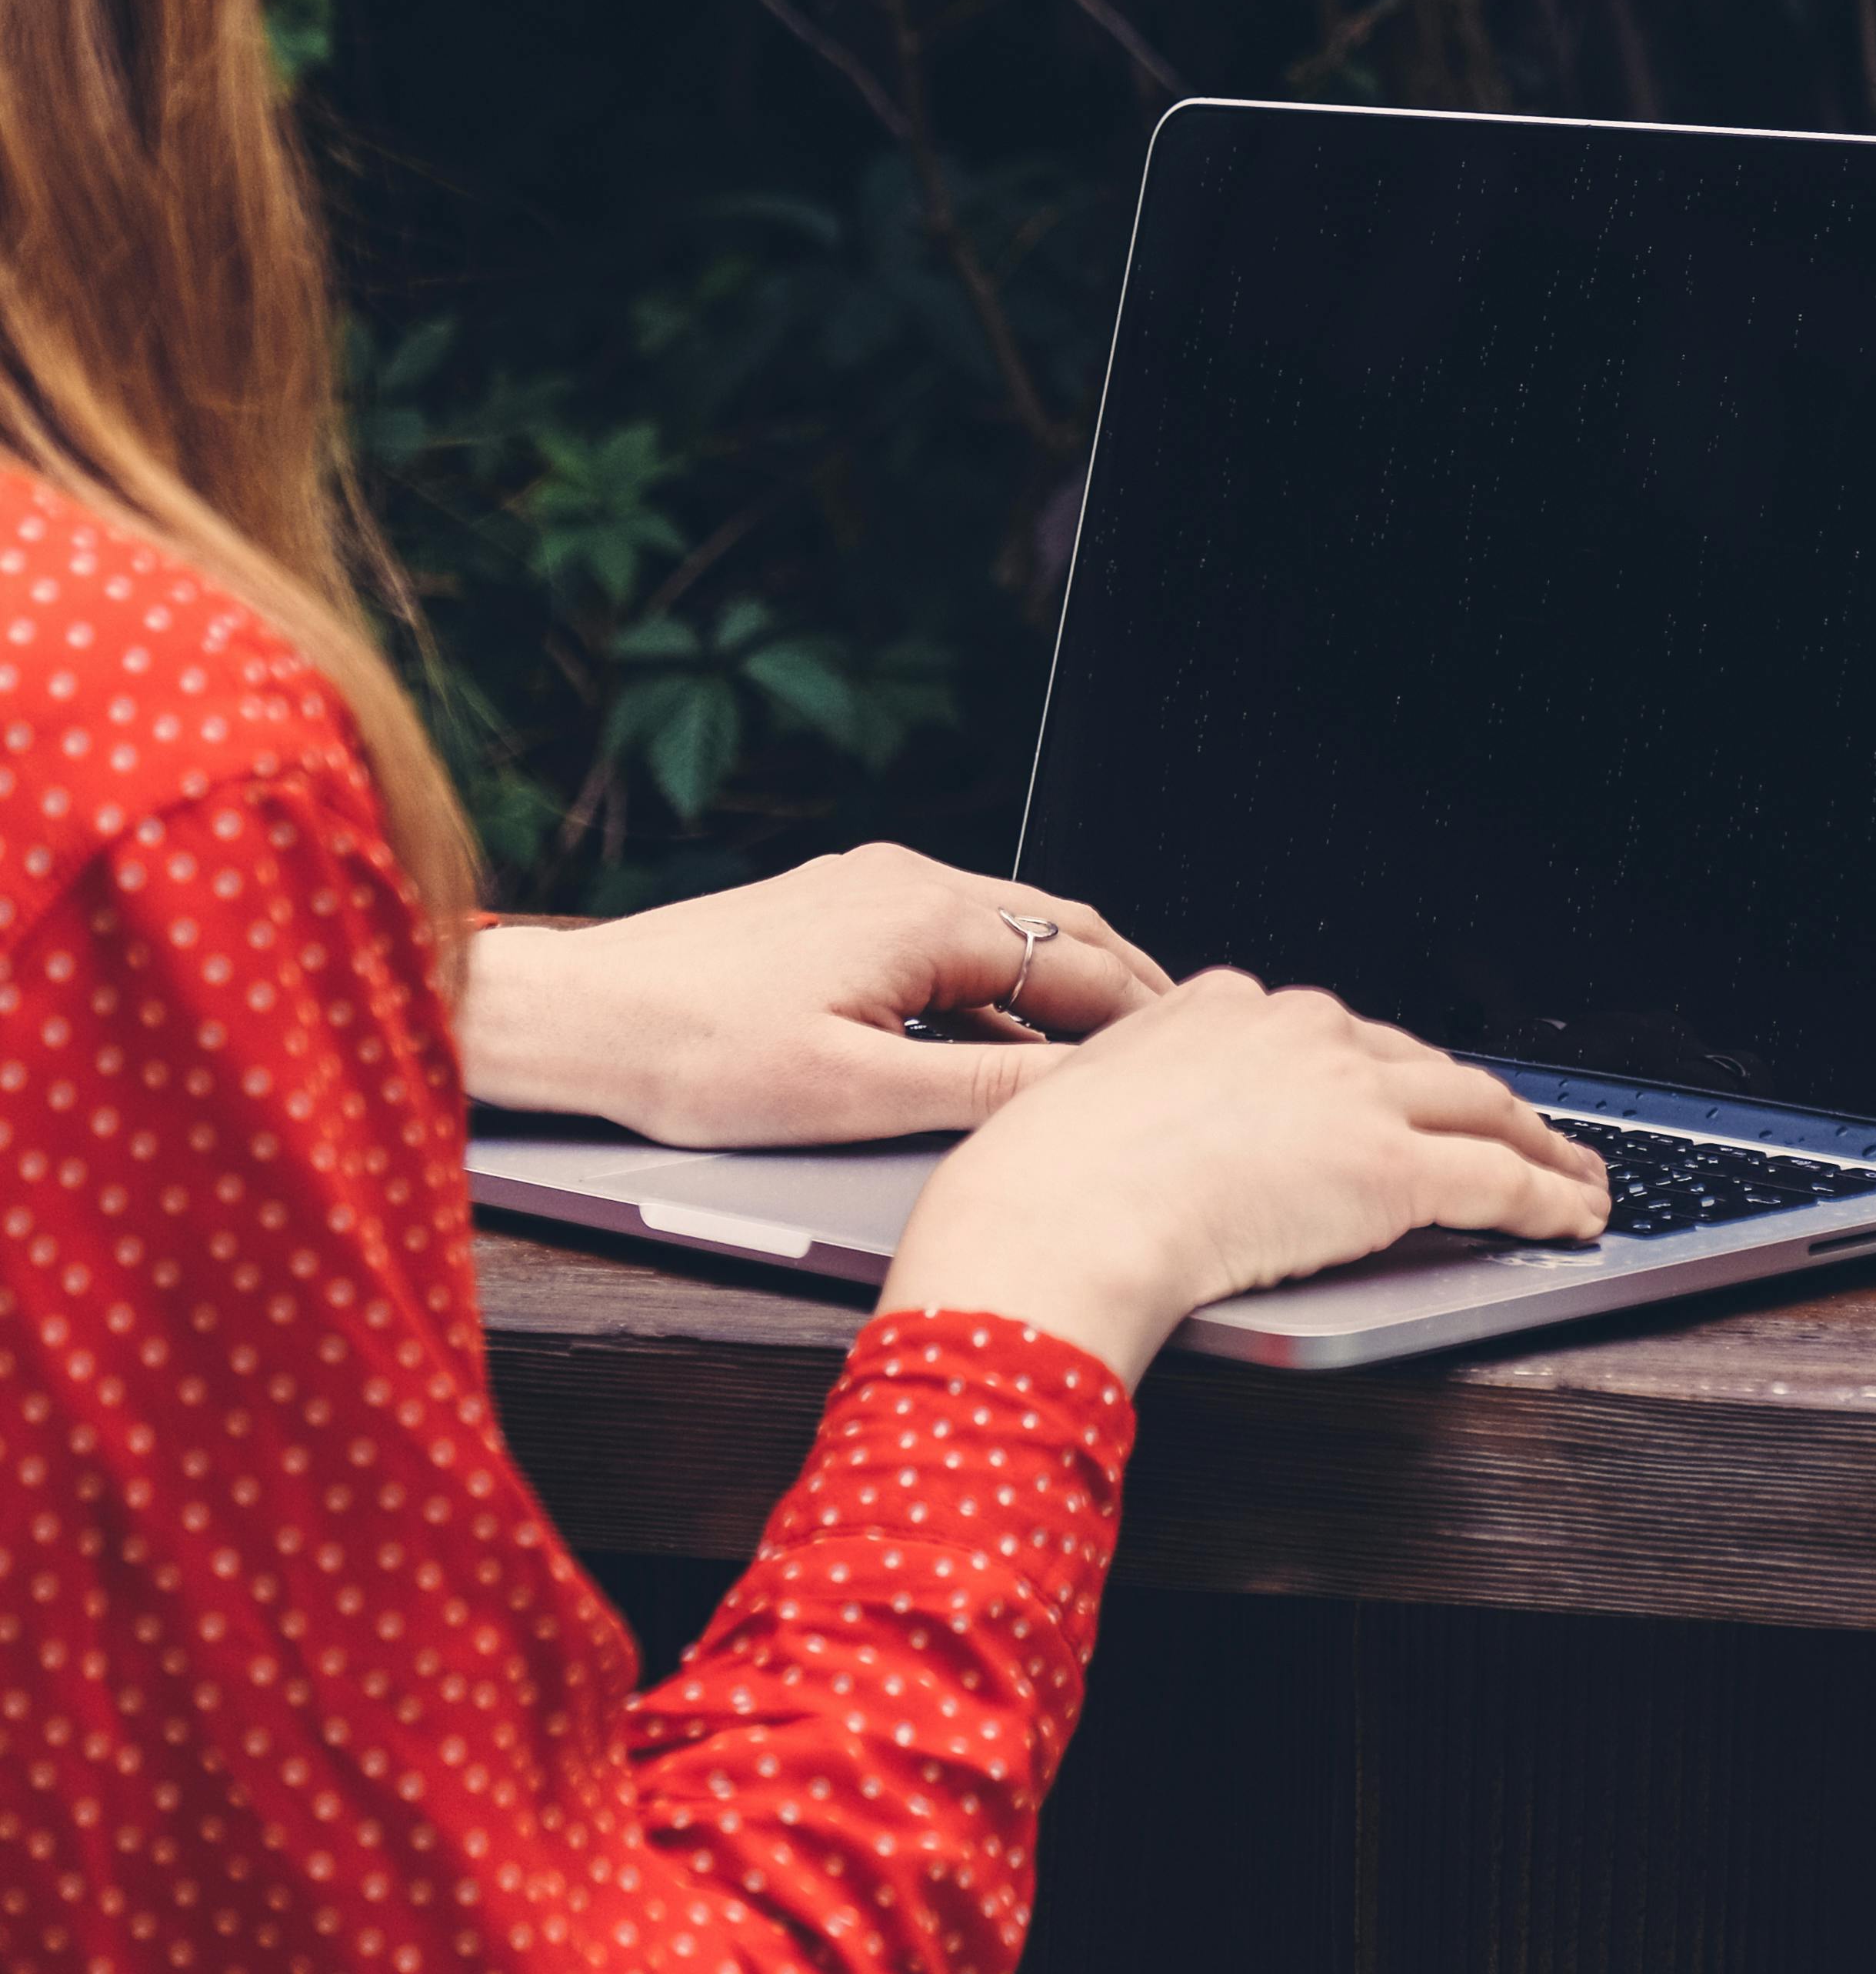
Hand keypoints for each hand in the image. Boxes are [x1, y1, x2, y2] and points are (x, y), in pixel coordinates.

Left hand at [458, 844, 1170, 1146]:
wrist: (576, 1018)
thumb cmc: (695, 1058)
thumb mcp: (859, 1093)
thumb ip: (985, 1087)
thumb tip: (1085, 1089)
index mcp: (926, 914)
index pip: (1081, 961)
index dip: (1148, 1013)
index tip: (1201, 1052)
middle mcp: (904, 880)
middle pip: (1054, 926)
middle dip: (1124, 984)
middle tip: (1184, 1038)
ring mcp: (864, 888)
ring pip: (1001, 930)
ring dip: (1059, 985)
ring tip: (1105, 1045)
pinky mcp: (829, 908)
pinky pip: (944, 938)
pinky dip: (995, 985)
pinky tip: (997, 1038)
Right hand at [878, 969, 1608, 1385]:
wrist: (1056, 1215)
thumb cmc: (1042, 1181)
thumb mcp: (1082, 1104)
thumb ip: (1137, 1103)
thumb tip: (1137, 1140)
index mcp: (1222, 1005)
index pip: (1333, 1034)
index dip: (1384, 1070)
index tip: (1406, 1091)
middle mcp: (1301, 1031)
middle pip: (1419, 1061)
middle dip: (1475, 1099)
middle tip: (1516, 1129)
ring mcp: (1351, 1092)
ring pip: (1480, 1108)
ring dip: (1540, 1145)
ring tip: (1572, 1175)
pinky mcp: (1389, 1164)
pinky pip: (1495, 1181)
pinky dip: (1547, 1199)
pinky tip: (1572, 1218)